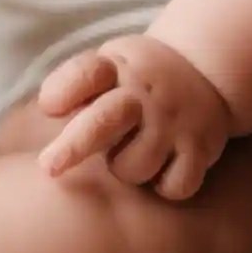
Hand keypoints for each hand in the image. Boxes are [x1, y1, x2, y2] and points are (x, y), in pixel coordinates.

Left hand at [36, 35, 231, 200]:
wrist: (204, 67)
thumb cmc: (136, 78)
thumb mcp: (106, 66)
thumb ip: (74, 85)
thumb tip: (48, 109)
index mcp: (113, 69)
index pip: (84, 75)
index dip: (63, 91)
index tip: (49, 108)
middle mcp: (143, 94)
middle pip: (103, 122)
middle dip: (73, 147)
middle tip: (48, 167)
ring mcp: (172, 122)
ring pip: (133, 167)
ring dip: (125, 169)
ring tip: (129, 153)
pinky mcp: (199, 147)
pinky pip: (175, 185)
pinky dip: (165, 186)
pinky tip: (161, 170)